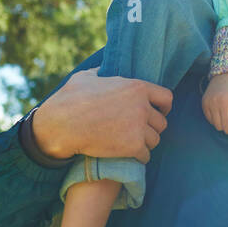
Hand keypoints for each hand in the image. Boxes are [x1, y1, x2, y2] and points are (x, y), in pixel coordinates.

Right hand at [30, 69, 171, 163]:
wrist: (61, 125)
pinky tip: (129, 156)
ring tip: (132, 144)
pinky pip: (146, 155)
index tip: (159, 113)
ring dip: (145, 143)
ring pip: (155, 140)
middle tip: (139, 132)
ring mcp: (138, 127)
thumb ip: (100, 72)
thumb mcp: (85, 77)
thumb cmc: (69, 100)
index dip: (163, 108)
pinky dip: (139, 157)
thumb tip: (102, 68)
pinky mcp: (133, 146)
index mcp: (136, 87)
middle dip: (151, 128)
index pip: (166, 98)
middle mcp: (142, 106)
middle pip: (162, 122)